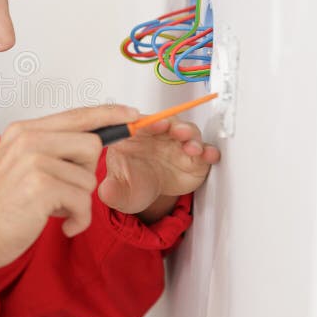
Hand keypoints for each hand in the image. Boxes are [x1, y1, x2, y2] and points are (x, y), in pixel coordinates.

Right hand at [0, 104, 139, 271]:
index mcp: (23, 130)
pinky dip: (79, 220)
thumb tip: (95, 143)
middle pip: (92, 144)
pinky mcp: (41, 186)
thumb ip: (51, 149)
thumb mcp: (20, 165)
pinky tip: (61, 225)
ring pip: (89, 177)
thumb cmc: (0, 207)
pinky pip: (84, 201)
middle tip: (63, 192)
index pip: (76, 115)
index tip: (132, 114)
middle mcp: (28, 138)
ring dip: (79, 202)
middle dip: (87, 174)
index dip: (108, 114)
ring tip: (54, 210)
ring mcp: (34, 160)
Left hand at [100, 116, 220, 220]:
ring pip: (188, 133)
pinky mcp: (195, 159)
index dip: (147, 121)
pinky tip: (209, 155)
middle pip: (168, 122)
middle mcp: (158, 136)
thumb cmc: (130, 183)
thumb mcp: (117, 190)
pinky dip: (209, 151)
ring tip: (191, 148)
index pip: (140, 123)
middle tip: (175, 131)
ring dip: (191, 137)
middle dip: (173, 125)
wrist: (146, 194)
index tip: (151, 124)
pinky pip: (205, 151)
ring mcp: (177, 145)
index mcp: (134, 137)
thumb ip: (111, 190)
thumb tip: (107, 191)